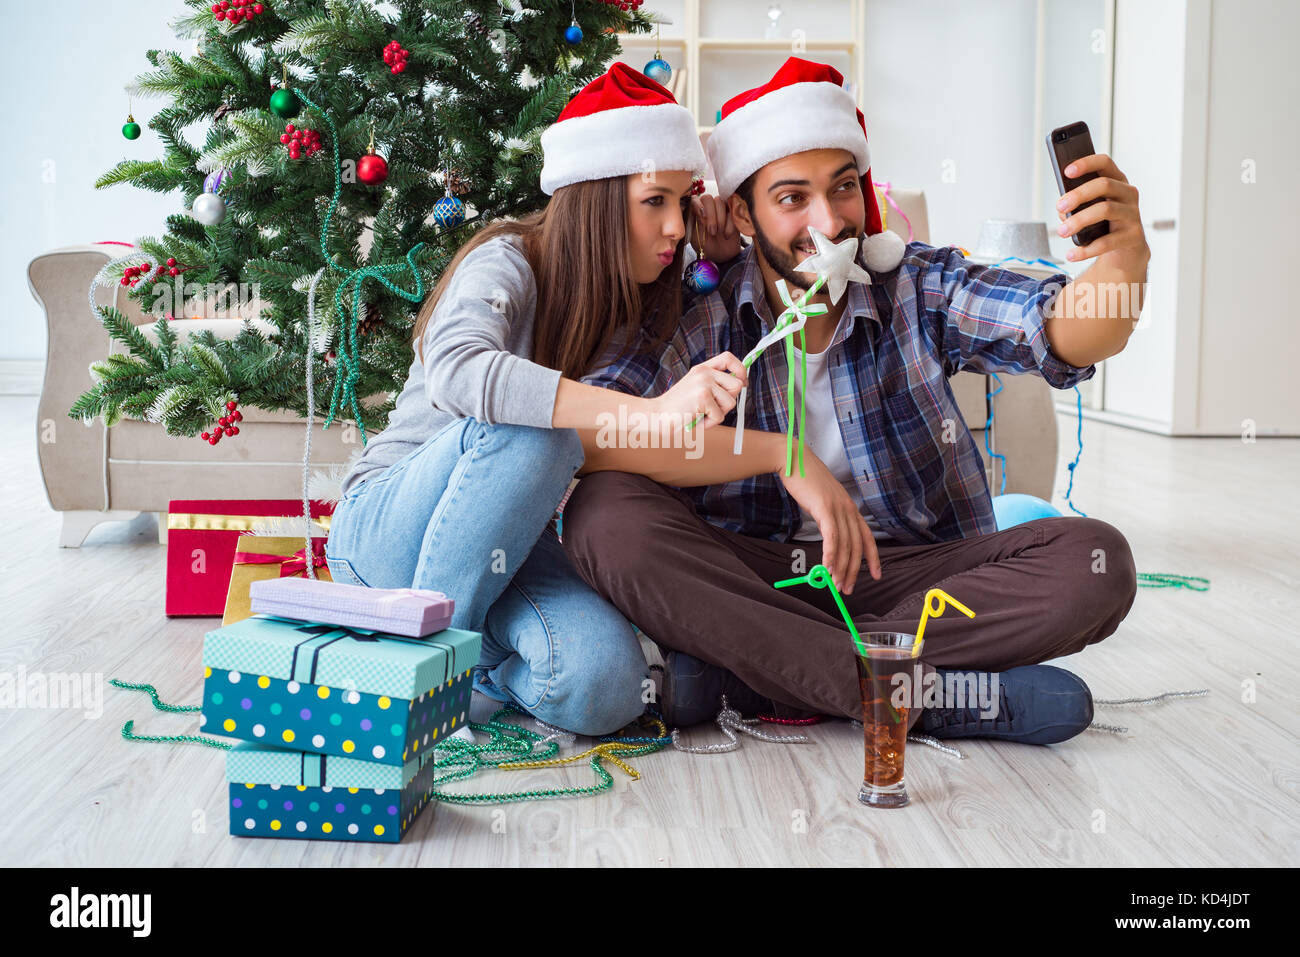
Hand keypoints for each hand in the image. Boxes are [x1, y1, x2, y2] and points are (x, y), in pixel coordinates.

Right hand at [647, 352, 747, 432]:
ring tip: (701, 414)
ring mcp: (703, 383)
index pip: (729, 358)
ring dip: (718, 414)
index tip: (742, 382)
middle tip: (712, 407)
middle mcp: (704, 373)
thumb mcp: (695, 388)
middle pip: (737, 385)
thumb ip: (714, 384)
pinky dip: (710, 423)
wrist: (657, 415)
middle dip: (729, 401)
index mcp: (702, 368)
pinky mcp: (702, 397)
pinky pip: (720, 415)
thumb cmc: (677, 407)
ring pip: (730, 402)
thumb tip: (740, 385)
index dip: (741, 370)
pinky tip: (696, 419)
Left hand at [691, 194, 742, 263]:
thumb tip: (699, 210)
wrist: (720, 254)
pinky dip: (730, 225)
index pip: (694, 200)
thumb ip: (695, 222)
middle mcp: (707, 205)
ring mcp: (720, 207)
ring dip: (720, 219)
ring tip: (719, 233)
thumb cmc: (705, 245)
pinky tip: (726, 235)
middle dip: (710, 215)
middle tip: (712, 231)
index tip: (702, 219)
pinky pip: (733, 210)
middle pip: (708, 198)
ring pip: (720, 202)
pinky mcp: (733, 212)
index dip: (698, 207)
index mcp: (695, 210)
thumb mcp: (695, 236)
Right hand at [779, 455, 881, 593]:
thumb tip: (828, 539)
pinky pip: (831, 537)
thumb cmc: (805, 480)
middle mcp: (848, 508)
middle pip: (856, 546)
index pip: (867, 537)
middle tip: (847, 588)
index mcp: (850, 507)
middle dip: (853, 570)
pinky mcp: (824, 508)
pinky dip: (831, 555)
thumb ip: (828, 517)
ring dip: (841, 568)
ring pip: (844, 545)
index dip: (873, 558)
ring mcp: (838, 508)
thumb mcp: (822, 500)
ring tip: (836, 584)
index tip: (876, 574)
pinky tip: (828, 568)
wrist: (793, 459)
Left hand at [1056, 153, 1149, 272]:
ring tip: (1062, 231)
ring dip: (1079, 220)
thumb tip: (1062, 210)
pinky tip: (1071, 254)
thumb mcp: (1090, 209)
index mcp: (1116, 181)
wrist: (1125, 251)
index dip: (1086, 163)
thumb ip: (1076, 204)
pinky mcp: (1134, 236)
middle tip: (1060, 206)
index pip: (1104, 163)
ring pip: (1105, 210)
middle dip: (1078, 194)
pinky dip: (1086, 250)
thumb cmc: (1103, 224)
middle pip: (1104, 185)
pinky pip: (1107, 241)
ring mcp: (1133, 214)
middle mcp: (1128, 193)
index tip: (1067, 171)